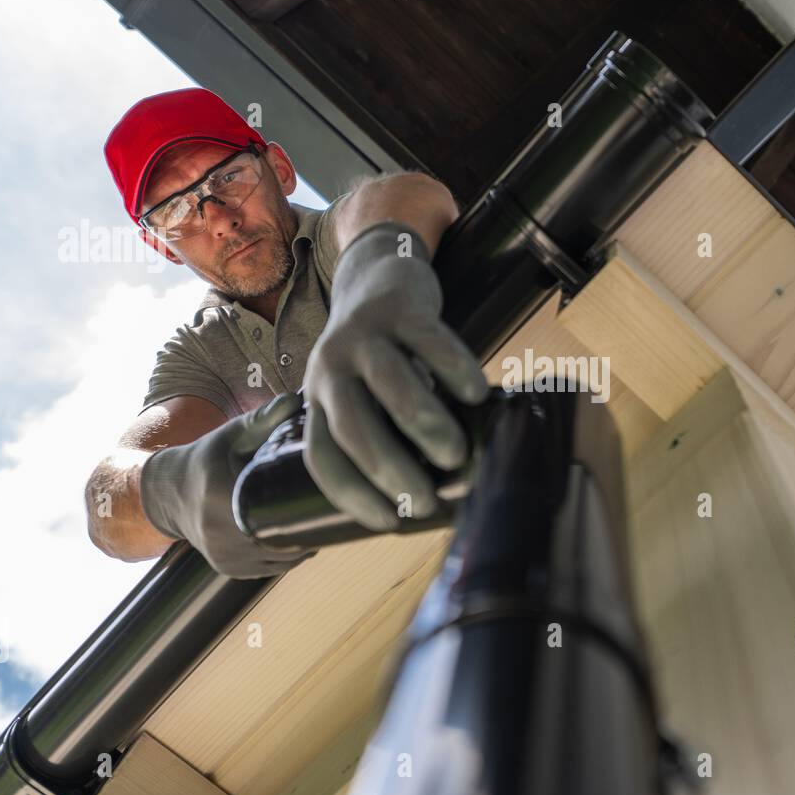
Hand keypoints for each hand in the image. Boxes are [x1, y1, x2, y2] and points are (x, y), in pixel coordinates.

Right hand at [140, 391, 312, 577]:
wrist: (168, 493)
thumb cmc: (207, 459)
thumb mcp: (231, 435)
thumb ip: (264, 419)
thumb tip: (297, 399)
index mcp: (221, 497)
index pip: (277, 513)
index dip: (306, 510)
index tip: (326, 498)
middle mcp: (219, 533)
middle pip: (285, 539)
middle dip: (310, 526)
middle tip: (332, 508)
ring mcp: (224, 557)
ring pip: (282, 559)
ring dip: (303, 543)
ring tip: (317, 519)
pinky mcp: (228, 569)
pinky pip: (270, 568)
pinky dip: (287, 554)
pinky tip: (297, 535)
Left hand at [302, 221, 488, 530]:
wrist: (378, 272)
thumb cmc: (380, 355)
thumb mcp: (362, 391)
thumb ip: (385, 431)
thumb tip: (431, 497)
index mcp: (317, 399)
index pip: (322, 455)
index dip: (351, 494)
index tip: (390, 521)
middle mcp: (330, 368)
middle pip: (352, 425)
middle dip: (389, 471)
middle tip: (426, 502)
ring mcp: (362, 335)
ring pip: (391, 384)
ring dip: (424, 426)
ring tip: (454, 455)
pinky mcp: (398, 308)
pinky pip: (429, 341)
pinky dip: (455, 370)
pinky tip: (476, 395)